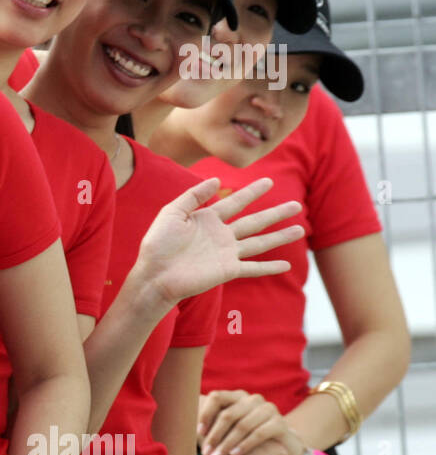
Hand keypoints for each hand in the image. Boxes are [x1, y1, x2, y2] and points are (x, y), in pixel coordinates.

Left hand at [128, 178, 303, 308]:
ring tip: (300, 229)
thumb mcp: (172, 213)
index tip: (269, 182)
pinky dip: (269, 267)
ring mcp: (226, 253)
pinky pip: (253, 268)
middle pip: (255, 221)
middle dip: (276, 213)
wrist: (154, 275)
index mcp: (207, 219)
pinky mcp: (227, 270)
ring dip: (280, 236)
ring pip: (260, 242)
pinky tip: (286, 265)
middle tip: (297, 204)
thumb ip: (193, 196)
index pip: (235, 202)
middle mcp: (221, 235)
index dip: (252, 192)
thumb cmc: (157, 245)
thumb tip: (216, 180)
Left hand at [199, 390, 305, 454]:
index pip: (216, 397)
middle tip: (206, 453)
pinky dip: (245, 445)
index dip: (205, 414)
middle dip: (214, 436)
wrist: (280, 445)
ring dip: (227, 444)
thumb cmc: (245, 437)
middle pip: (228, 414)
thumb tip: (184, 425)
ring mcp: (267, 409)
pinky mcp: (280, 423)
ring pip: (242, 425)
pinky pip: (259, 433)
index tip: (197, 433)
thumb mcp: (228, 429)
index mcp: (236, 396)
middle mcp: (252, 399)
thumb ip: (212, 425)